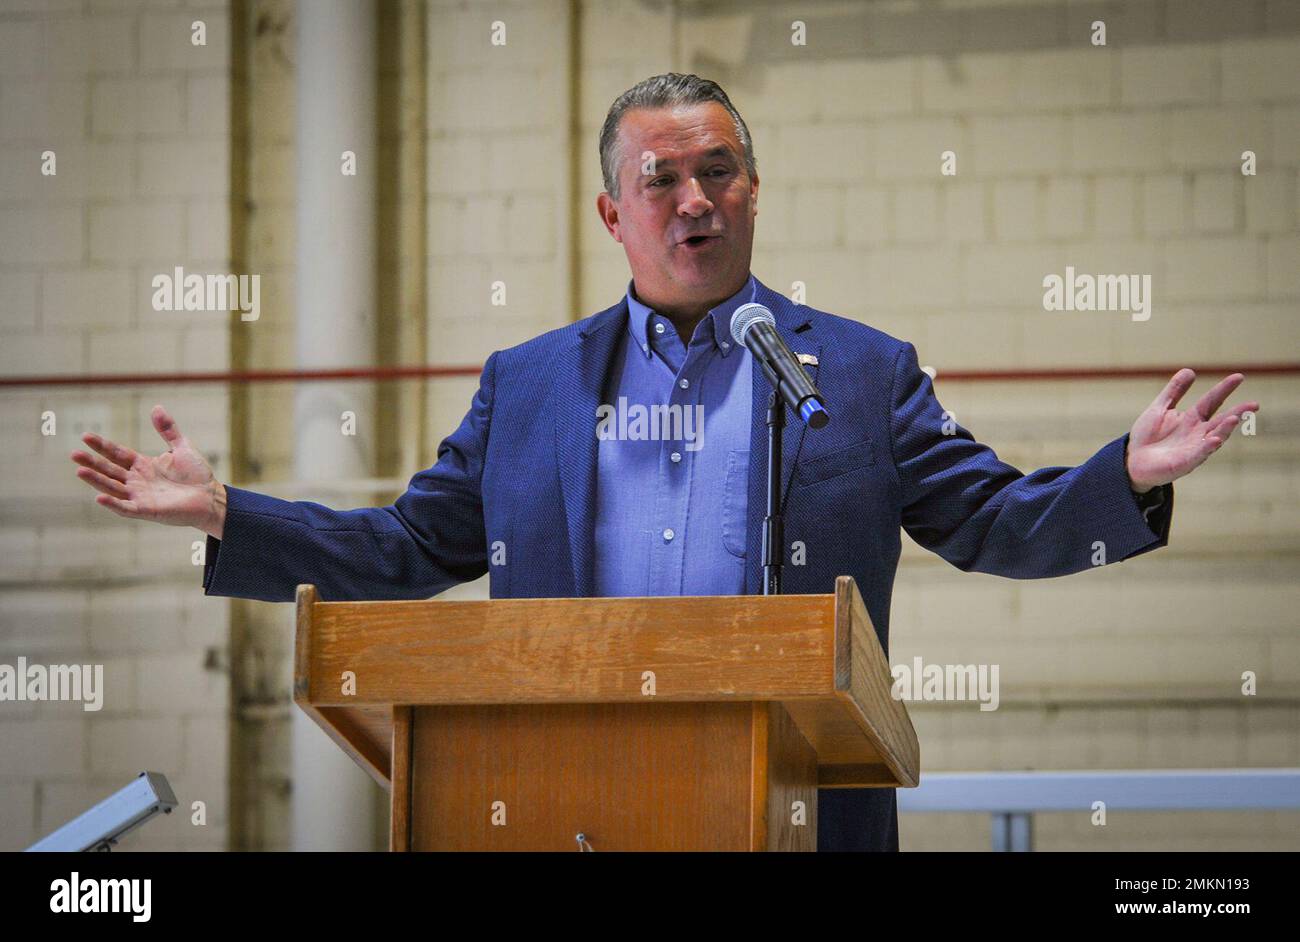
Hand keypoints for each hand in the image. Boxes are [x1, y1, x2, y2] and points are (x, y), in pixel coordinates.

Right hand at [70, 404, 226, 537]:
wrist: (213, 497)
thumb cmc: (198, 475)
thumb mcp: (182, 447)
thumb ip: (168, 430)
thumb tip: (156, 407)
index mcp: (143, 465)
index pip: (117, 454)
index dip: (102, 446)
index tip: (85, 435)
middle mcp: (137, 481)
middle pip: (109, 471)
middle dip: (92, 463)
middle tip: (73, 454)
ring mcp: (141, 496)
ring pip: (113, 488)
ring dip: (97, 481)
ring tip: (79, 471)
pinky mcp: (148, 510)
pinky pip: (127, 508)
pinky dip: (113, 504)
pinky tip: (99, 497)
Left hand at [1125, 369, 1258, 492]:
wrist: (1132, 460)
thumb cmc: (1147, 436)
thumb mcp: (1159, 408)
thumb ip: (1174, 391)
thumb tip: (1190, 370)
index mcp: (1192, 418)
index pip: (1212, 401)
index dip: (1224, 389)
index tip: (1239, 377)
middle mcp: (1198, 433)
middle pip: (1221, 420)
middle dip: (1238, 412)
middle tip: (1254, 405)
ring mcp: (1194, 448)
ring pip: (1214, 437)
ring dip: (1225, 429)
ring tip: (1236, 418)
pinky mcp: (1185, 463)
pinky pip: (1199, 454)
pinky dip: (1207, 447)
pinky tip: (1215, 439)